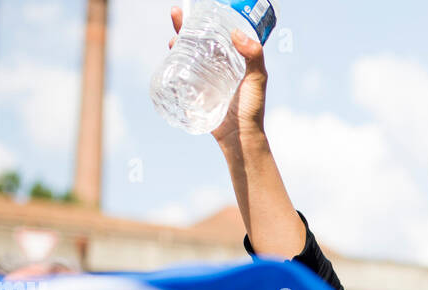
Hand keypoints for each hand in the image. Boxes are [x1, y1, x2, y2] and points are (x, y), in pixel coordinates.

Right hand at [169, 5, 267, 147]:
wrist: (239, 137)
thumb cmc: (252, 108)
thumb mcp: (258, 79)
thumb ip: (254, 57)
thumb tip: (237, 33)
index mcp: (232, 58)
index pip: (218, 33)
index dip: (207, 19)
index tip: (198, 9)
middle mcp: (216, 65)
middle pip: (198, 40)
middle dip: (185, 26)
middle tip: (176, 14)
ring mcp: (204, 77)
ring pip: (187, 54)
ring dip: (177, 42)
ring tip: (173, 38)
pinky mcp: (194, 91)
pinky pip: (180, 74)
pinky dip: (172, 63)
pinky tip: (169, 55)